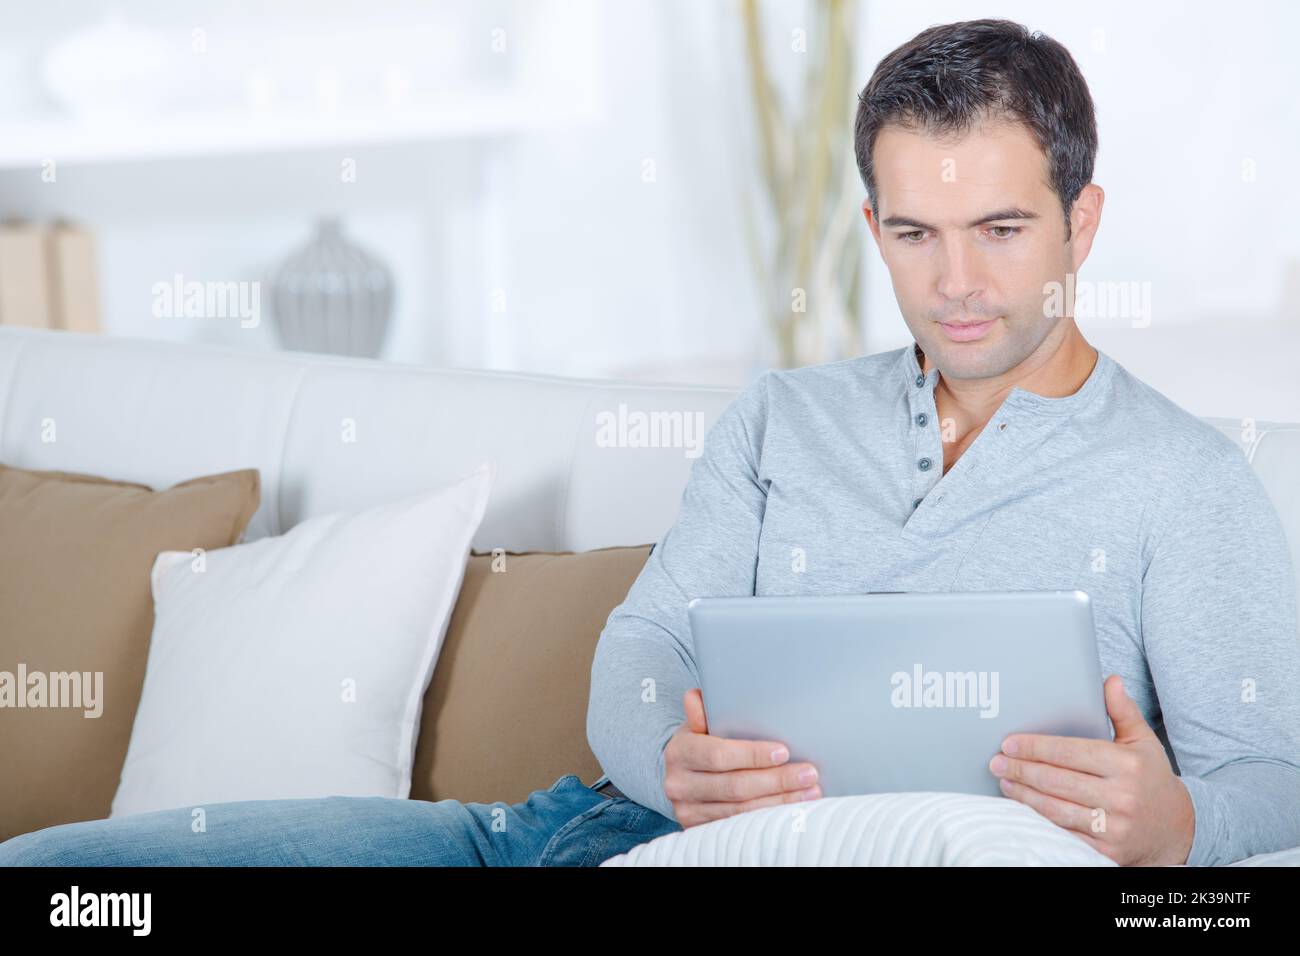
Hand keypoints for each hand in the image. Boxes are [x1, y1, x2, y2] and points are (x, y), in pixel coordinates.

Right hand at [663, 688, 821, 827]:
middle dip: (777, 781)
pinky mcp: (700, 830)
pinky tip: (793, 808)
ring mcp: (688, 811)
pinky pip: (740, 827)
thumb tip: (696, 696)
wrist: (681, 777)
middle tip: (809, 773)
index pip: (719, 755)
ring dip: (780, 802)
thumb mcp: (697, 726)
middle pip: (735, 786)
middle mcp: (679, 785)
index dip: (753, 755)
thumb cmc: (699, 745)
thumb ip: (700, 712)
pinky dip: (769, 817)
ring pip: (742, 811)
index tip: (784, 752)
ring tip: (810, 791)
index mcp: (679, 753)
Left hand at [988, 674, 1194, 865]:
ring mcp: (1114, 827)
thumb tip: (1111, 680)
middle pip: (1058, 781)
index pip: (1071, 752)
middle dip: (1022, 770)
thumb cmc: (1152, 779)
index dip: (1036, 748)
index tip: (1010, 743)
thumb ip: (1123, 711)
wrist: (1178, 829)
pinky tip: (1023, 807)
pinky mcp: (1107, 852)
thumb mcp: (1143, 742)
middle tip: (996, 761)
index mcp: (1128, 765)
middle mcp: (1122, 796)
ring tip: (1004, 780)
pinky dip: (1040, 820)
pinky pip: (1064, 833)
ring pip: (1056, 809)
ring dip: (1024, 795)